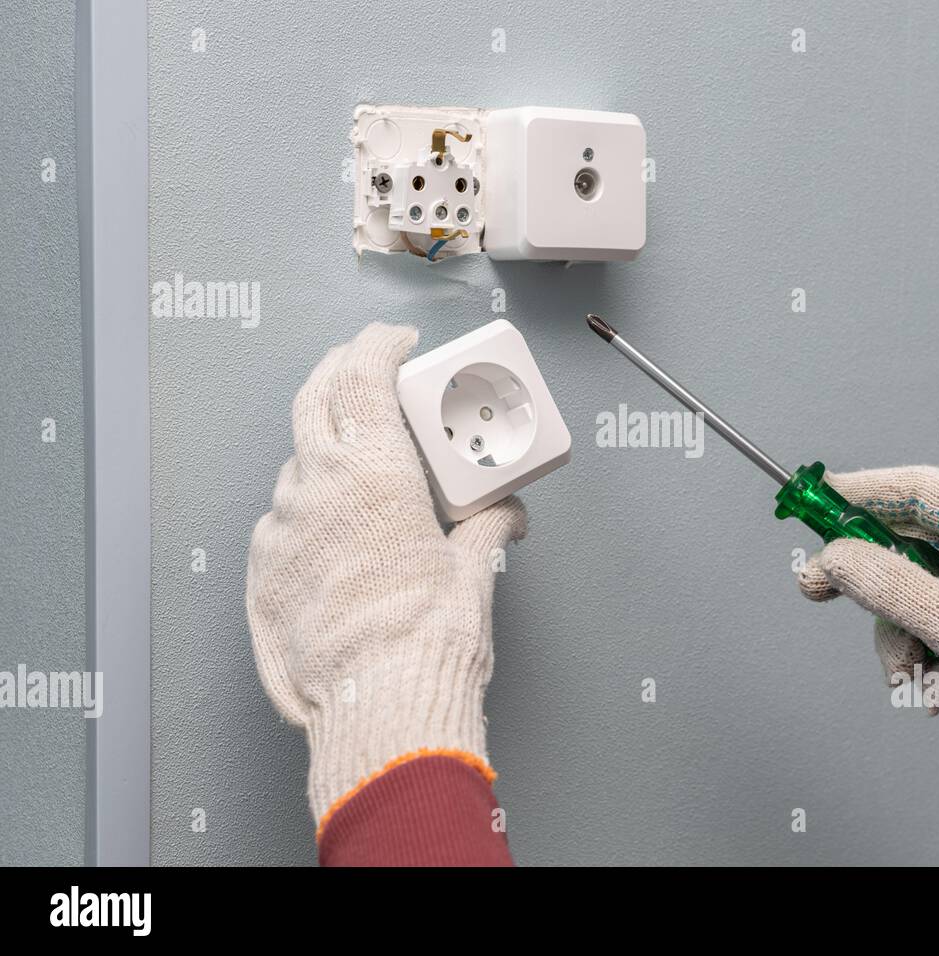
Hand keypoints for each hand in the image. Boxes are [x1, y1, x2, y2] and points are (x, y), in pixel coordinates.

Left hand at [245, 323, 525, 829]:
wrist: (376, 704)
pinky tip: (336, 534)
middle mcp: (316, 487)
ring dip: (327, 451)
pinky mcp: (263, 569)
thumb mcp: (471, 571)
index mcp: (372, 470)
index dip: (379, 345)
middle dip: (341, 372)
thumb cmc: (426, 636)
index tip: (395, 339)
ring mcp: (282, 526)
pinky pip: (283, 520)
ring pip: (298, 463)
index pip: (364, 375)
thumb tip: (506, 517)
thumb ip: (489, 530)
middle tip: (366, 371)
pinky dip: (309, 510)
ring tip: (364, 473)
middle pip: (316, 397)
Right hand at [797, 466, 938, 854]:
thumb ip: (887, 586)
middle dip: (868, 583)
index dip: (862, 490)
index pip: (918, 488)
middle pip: (907, 545)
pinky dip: (924, 660)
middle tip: (816, 591)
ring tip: (912, 680)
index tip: (816, 500)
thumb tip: (833, 556)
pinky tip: (938, 694)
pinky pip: (934, 629)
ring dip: (899, 639)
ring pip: (914, 596)